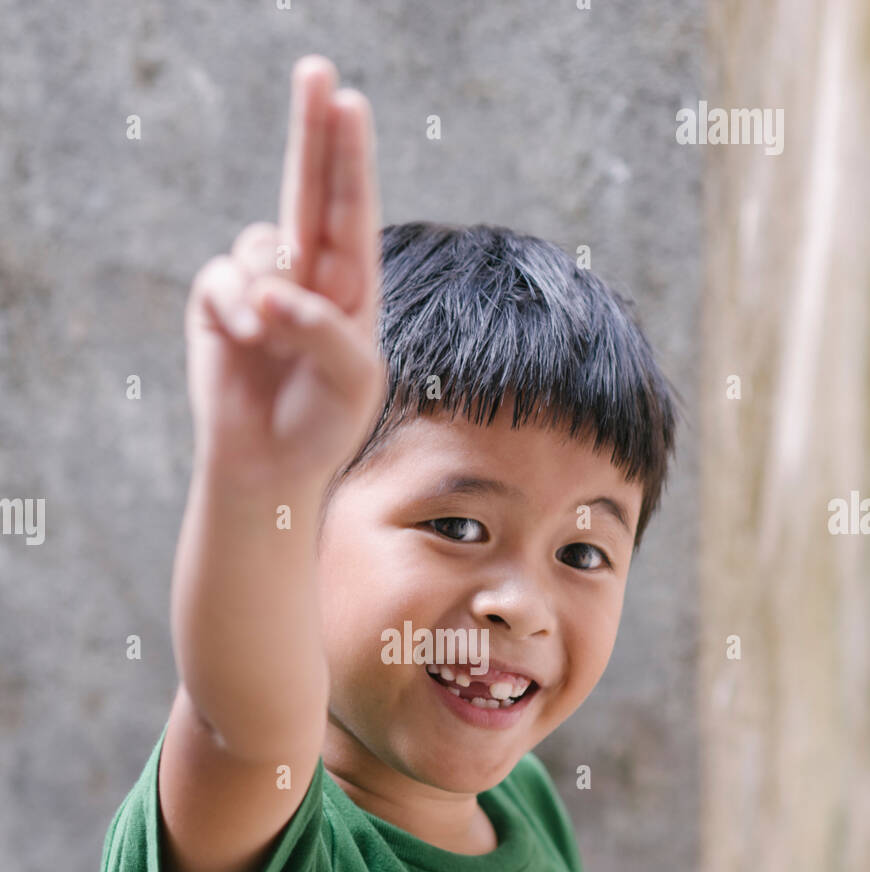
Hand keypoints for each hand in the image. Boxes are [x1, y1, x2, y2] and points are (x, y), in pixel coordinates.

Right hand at [184, 55, 385, 477]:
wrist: (269, 468)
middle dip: (312, 131)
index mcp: (353, 285)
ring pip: (260, 243)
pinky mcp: (218, 301)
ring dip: (268, 292)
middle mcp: (308, 273)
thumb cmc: (324, 425)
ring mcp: (260, 284)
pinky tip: (244, 341)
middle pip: (308, 188)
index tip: (350, 104)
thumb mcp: (353, 381)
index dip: (350, 158)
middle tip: (317, 70)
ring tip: (271, 341)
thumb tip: (272, 290)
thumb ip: (326, 330)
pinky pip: (221, 276)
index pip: (353, 210)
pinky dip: (235, 308)